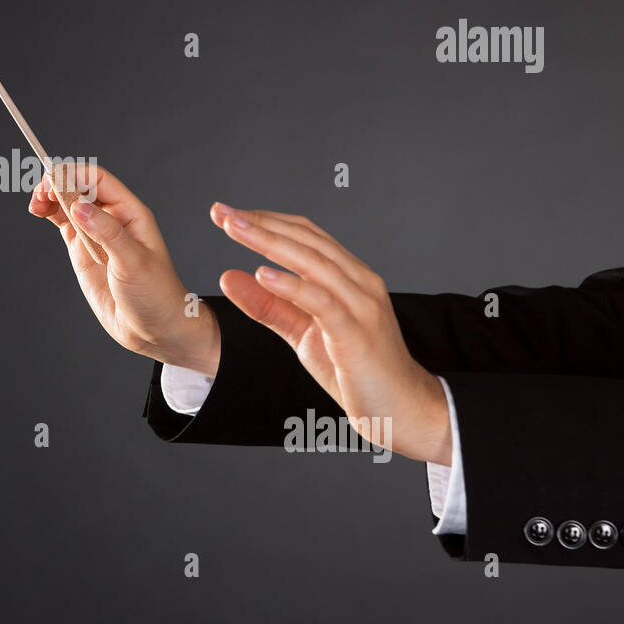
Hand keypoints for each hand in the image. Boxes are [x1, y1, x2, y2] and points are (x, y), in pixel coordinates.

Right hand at [28, 164, 219, 374]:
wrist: (155, 329)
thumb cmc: (155, 294)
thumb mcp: (134, 263)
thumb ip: (107, 233)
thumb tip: (79, 206)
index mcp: (130, 213)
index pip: (98, 180)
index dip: (74, 175)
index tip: (53, 182)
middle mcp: (112, 218)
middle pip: (80, 187)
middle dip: (58, 184)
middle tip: (41, 194)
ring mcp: (96, 234)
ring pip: (68, 203)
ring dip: (50, 197)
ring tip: (36, 204)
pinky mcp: (83, 250)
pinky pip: (63, 223)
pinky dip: (50, 213)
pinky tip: (39, 210)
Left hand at [211, 203, 450, 464]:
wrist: (400, 410)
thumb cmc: (355, 370)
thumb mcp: (301, 333)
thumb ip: (268, 305)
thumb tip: (228, 276)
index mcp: (347, 277)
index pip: (305, 235)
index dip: (266, 221)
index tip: (227, 215)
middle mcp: (358, 282)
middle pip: (306, 240)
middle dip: (262, 223)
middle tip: (223, 212)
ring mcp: (361, 305)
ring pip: (313, 262)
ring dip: (270, 243)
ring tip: (236, 230)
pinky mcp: (357, 333)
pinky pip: (322, 301)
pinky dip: (291, 285)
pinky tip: (262, 273)